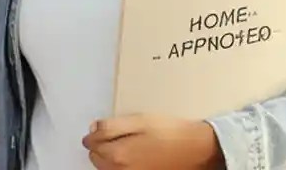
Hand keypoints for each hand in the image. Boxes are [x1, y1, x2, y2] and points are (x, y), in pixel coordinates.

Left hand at [82, 114, 224, 169]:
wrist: (194, 149)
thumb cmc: (169, 132)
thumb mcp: (139, 120)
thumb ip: (111, 125)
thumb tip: (93, 128)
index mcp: (118, 154)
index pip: (91, 143)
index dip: (94, 133)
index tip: (99, 128)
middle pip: (96, 158)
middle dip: (99, 145)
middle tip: (112, 134)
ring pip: (106, 168)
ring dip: (107, 157)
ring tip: (123, 144)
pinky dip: (118, 165)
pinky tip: (130, 156)